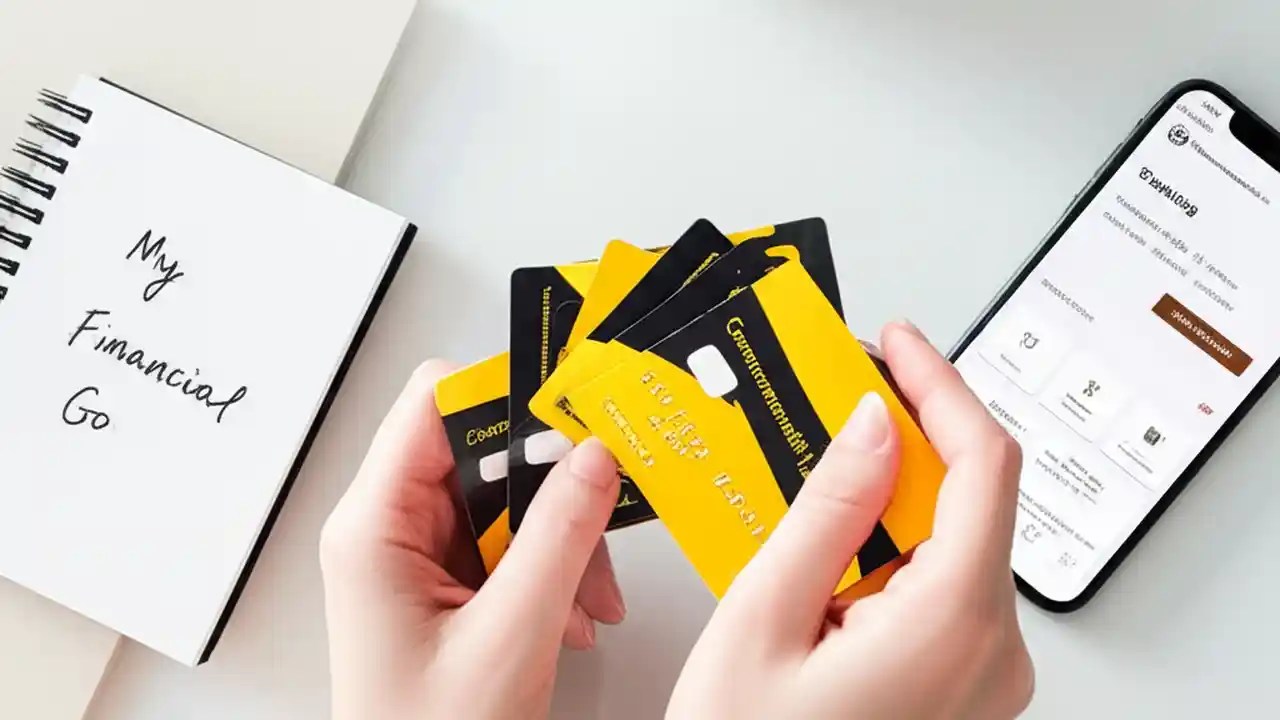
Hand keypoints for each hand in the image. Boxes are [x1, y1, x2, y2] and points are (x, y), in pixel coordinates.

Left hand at [320, 361, 626, 719]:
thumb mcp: (510, 636)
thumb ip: (557, 537)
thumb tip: (593, 455)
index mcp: (373, 527)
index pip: (434, 403)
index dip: (504, 394)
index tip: (572, 409)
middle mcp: (386, 530)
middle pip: (480, 449)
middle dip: (550, 485)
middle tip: (596, 516)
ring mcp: (414, 556)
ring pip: (504, 497)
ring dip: (558, 537)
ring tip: (588, 597)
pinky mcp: (442, 582)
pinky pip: (506, 541)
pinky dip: (549, 567)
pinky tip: (571, 613)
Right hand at [667, 322, 1033, 718]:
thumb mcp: (763, 620)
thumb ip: (828, 508)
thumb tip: (870, 422)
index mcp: (953, 626)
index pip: (983, 465)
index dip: (940, 386)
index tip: (895, 344)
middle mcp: (992, 652)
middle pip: (970, 500)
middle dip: (902, 440)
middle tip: (832, 396)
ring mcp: (984, 674)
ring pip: (951, 543)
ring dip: (887, 499)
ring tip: (810, 482)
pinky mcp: (963, 685)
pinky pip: (940, 588)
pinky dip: (888, 552)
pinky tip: (829, 549)